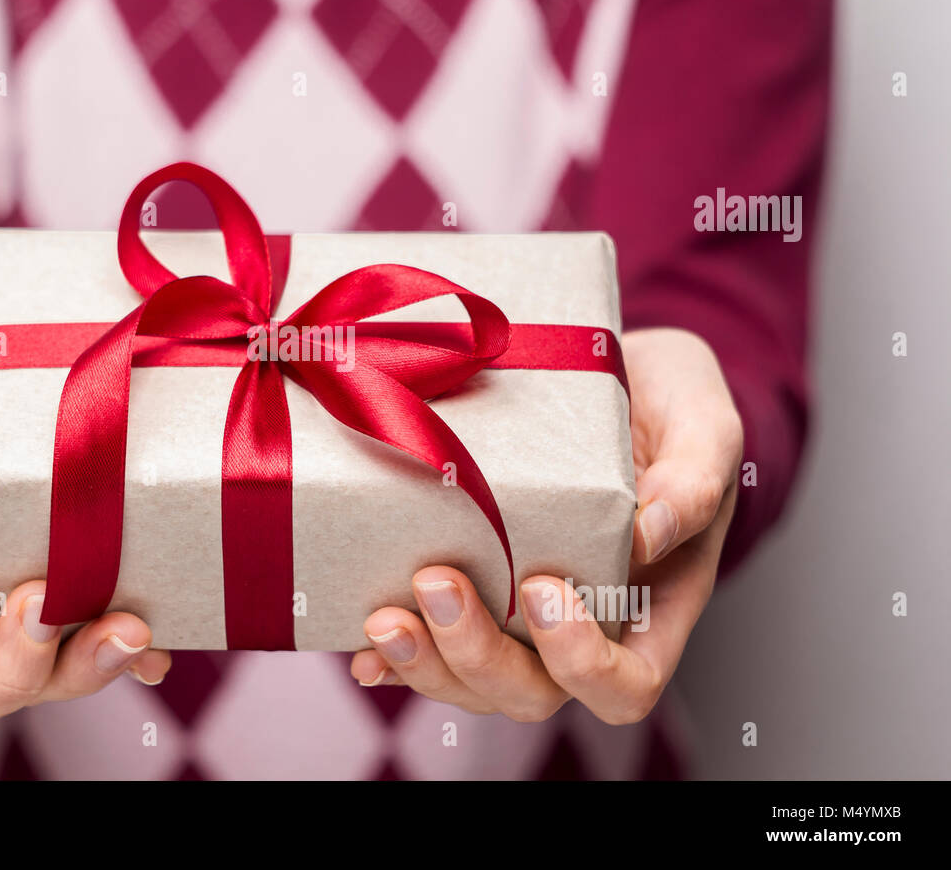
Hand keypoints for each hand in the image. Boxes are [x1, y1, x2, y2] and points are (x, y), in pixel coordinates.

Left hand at [349, 327, 742, 724]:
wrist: (623, 376)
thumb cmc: (676, 406)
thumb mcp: (706, 424)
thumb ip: (693, 481)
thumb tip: (647, 534)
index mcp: (653, 605)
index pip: (625, 683)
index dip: (581, 662)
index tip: (543, 588)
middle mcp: (584, 624)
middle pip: (533, 691)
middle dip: (478, 653)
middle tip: (438, 580)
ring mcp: (521, 616)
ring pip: (473, 682)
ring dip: (424, 664)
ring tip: (384, 618)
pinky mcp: (474, 586)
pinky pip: (432, 646)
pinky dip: (394, 657)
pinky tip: (361, 646)